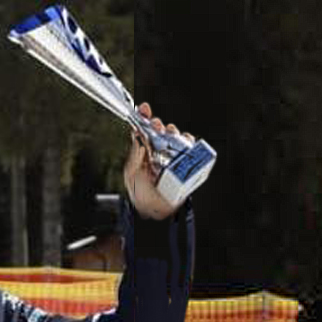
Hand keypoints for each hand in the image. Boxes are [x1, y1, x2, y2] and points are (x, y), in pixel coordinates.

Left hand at [123, 101, 191, 220]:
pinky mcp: (185, 166)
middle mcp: (159, 153)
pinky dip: (190, 142)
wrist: (155, 213)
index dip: (144, 118)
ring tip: (171, 132)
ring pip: (176, 138)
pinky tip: (186, 139)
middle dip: (159, 124)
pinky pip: (190, 151)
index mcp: (144, 152)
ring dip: (173, 131)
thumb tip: (137, 135)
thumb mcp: (132, 173)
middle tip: (157, 125)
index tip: (145, 108)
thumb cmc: (141, 196)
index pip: (144, 131)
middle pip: (161, 131)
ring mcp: (173, 159)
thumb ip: (134, 155)